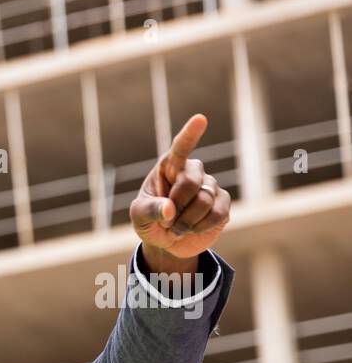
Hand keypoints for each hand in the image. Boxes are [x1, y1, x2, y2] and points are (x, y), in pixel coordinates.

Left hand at [130, 114, 230, 272]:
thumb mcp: (139, 216)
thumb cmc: (150, 221)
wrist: (166, 242)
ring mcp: (210, 186)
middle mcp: (193, 171)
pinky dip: (200, 227)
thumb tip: (169, 209)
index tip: (200, 119)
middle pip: (190, 182)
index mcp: (169, 167)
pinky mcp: (223, 203)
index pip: (180, 148)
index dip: (190, 135)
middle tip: (166, 220)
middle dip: (175, 206)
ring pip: (203, 201)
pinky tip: (193, 229)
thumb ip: (150, 210)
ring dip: (186, 222)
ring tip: (177, 227)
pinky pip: (217, 214)